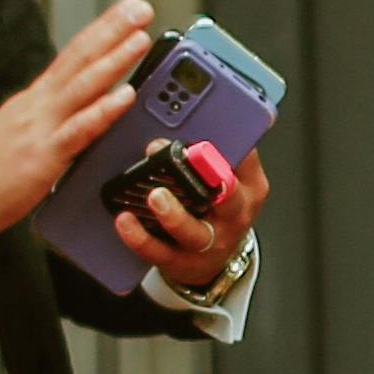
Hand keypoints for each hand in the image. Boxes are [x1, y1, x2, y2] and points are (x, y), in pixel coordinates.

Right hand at [0, 0, 160, 247]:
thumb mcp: (21, 133)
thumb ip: (52, 118)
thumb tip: (84, 109)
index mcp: (34, 100)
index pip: (72, 55)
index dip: (100, 30)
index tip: (126, 10)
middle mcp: (38, 105)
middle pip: (79, 59)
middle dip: (112, 30)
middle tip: (140, 7)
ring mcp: (39, 128)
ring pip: (83, 86)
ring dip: (114, 60)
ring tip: (140, 38)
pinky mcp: (42, 157)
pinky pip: (78, 130)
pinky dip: (102, 111)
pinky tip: (124, 96)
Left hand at [117, 133, 269, 290]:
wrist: (212, 261)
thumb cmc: (220, 211)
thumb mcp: (234, 178)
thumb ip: (222, 148)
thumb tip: (204, 111)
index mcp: (248, 188)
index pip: (245, 163)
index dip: (225, 147)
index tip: (206, 134)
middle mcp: (233, 217)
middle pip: (227, 200)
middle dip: (203, 176)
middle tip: (182, 157)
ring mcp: (207, 243)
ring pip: (192, 231)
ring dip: (173, 213)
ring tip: (155, 195)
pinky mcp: (180, 263)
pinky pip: (159, 252)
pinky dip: (140, 237)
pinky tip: (125, 220)